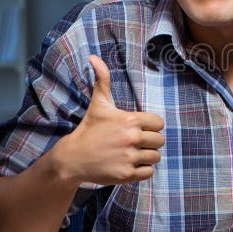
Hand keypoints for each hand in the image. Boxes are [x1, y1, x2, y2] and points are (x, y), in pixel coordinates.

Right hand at [52, 55, 164, 184]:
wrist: (73, 157)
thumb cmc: (89, 129)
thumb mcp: (98, 103)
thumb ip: (102, 79)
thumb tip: (94, 57)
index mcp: (130, 120)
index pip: (159, 123)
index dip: (151, 126)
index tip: (140, 128)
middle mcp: (132, 138)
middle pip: (159, 141)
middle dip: (150, 141)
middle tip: (136, 142)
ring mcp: (129, 157)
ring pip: (156, 157)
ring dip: (148, 156)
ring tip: (134, 153)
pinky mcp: (126, 174)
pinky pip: (149, 172)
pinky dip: (143, 170)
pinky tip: (131, 164)